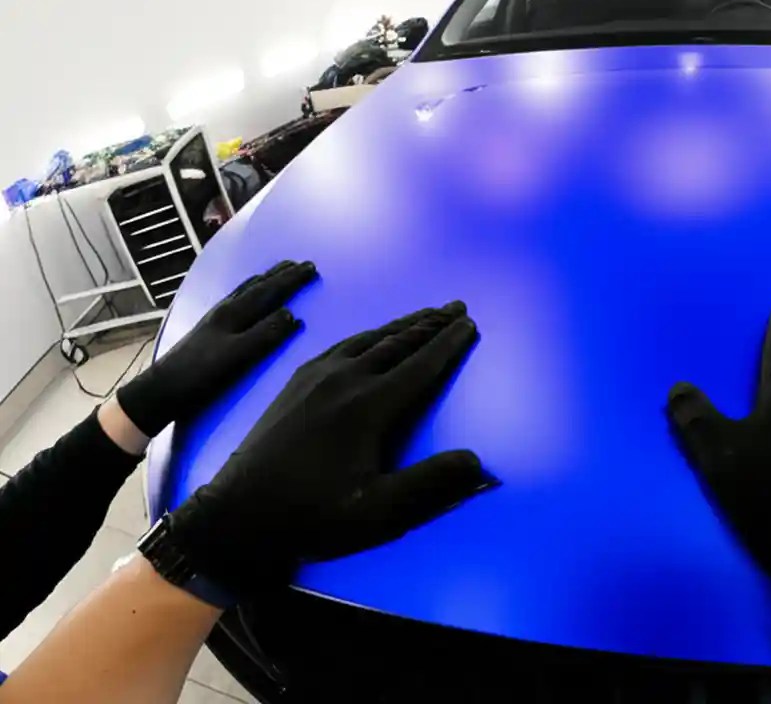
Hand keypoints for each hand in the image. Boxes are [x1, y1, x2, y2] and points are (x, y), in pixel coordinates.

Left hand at [117, 260, 317, 436]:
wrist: (163, 388)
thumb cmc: (202, 374)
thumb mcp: (238, 356)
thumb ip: (266, 335)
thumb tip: (292, 314)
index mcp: (234, 314)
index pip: (269, 290)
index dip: (290, 279)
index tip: (311, 268)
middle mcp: (225, 309)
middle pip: (258, 286)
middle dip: (281, 274)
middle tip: (301, 264)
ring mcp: (215, 317)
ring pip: (245, 290)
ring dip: (265, 279)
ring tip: (279, 271)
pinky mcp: (209, 327)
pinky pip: (237, 299)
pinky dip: (250, 291)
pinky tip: (248, 295)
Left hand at [168, 302, 497, 598]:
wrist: (239, 510)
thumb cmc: (313, 515)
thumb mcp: (378, 510)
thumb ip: (430, 483)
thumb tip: (479, 462)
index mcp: (370, 407)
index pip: (421, 366)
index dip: (448, 345)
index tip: (470, 325)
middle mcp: (346, 380)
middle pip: (398, 343)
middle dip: (430, 324)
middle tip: (456, 308)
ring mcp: (317, 377)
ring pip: (369, 339)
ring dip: (402, 325)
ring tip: (425, 314)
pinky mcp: (296, 381)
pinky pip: (341, 345)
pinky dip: (368, 334)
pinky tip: (370, 336)